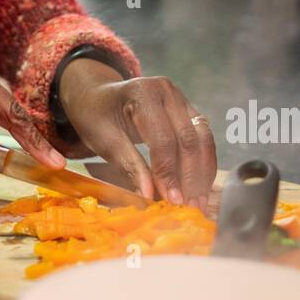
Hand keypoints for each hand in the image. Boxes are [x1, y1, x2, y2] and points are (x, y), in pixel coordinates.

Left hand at [58, 60, 216, 206]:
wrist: (97, 96)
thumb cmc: (96, 116)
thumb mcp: (104, 140)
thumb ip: (130, 165)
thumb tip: (149, 196)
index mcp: (143, 93)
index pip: (163, 139)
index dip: (168, 173)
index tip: (171, 201)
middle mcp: (167, 92)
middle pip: (189, 139)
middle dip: (191, 177)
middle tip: (190, 207)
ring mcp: (181, 99)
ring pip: (203, 139)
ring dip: (202, 173)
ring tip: (198, 202)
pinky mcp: (188, 111)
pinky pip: (203, 139)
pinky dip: (202, 164)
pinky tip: (198, 187)